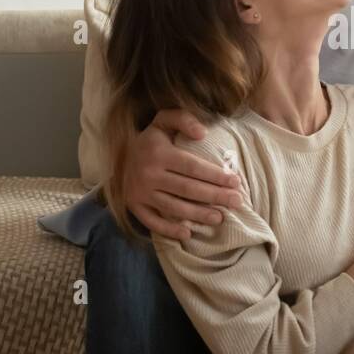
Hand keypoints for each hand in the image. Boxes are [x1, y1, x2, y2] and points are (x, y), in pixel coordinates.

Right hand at [124, 108, 243, 240]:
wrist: (117, 156)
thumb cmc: (150, 140)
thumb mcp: (163, 120)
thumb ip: (183, 119)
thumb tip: (202, 133)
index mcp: (159, 153)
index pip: (193, 167)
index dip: (216, 175)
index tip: (236, 181)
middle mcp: (149, 174)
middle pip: (188, 189)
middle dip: (215, 196)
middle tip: (237, 202)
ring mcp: (140, 192)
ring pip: (174, 207)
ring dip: (198, 215)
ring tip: (220, 218)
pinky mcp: (134, 206)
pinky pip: (152, 221)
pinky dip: (169, 230)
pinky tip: (187, 234)